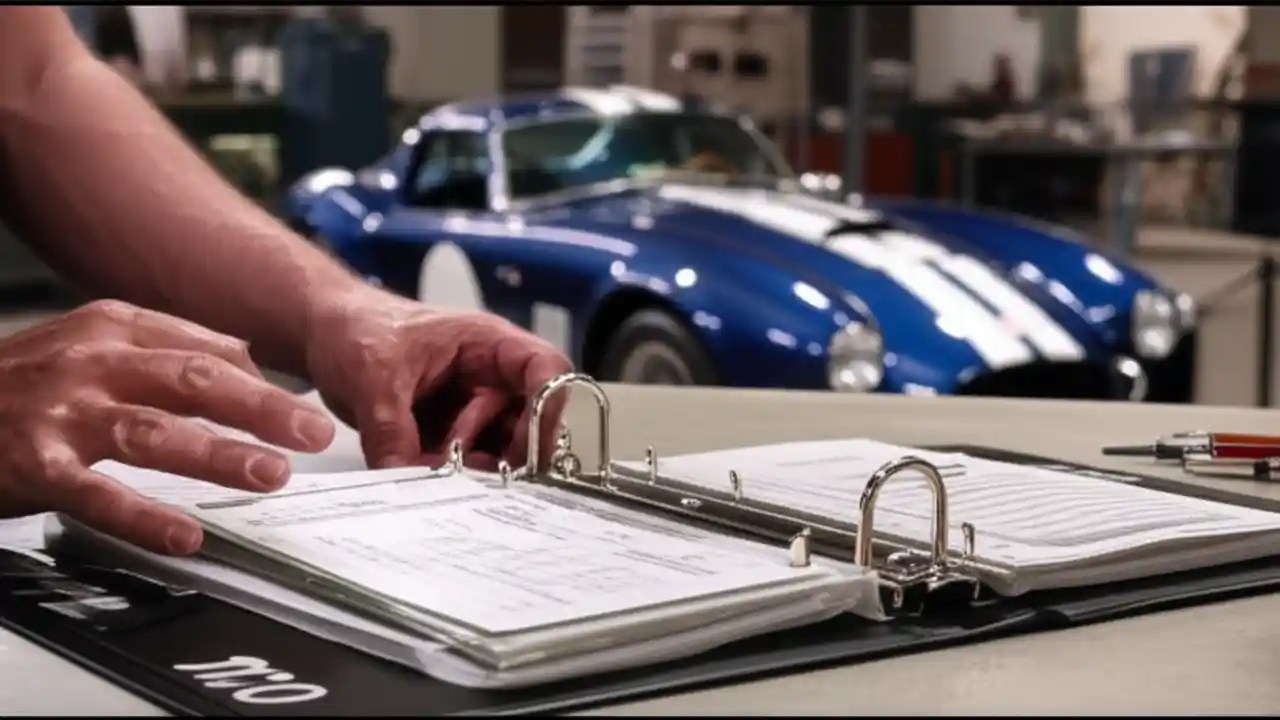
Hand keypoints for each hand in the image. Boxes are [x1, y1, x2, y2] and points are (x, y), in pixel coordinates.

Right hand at [0, 300, 335, 554]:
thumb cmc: (23, 384)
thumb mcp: (94, 347)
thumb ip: (168, 352)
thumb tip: (247, 364)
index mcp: (113, 327)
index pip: (205, 351)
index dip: (264, 382)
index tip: (311, 408)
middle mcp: (92, 362)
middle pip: (193, 381)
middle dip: (261, 408)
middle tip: (313, 434)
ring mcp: (61, 413)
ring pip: (154, 431)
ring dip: (218, 454)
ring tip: (270, 474)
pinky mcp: (32, 464)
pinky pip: (96, 494)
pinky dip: (143, 516)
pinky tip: (184, 535)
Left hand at [303, 292, 573, 471]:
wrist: (324, 333)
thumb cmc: (357, 326)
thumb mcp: (373, 371)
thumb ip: (390, 426)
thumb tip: (402, 475)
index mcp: (486, 343)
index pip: (545, 369)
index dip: (548, 405)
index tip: (531, 444)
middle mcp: (489, 377)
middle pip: (529, 421)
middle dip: (507, 453)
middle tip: (474, 473)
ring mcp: (470, 409)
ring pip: (497, 450)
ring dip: (474, 470)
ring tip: (439, 473)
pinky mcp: (447, 435)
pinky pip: (462, 464)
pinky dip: (449, 478)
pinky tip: (424, 479)